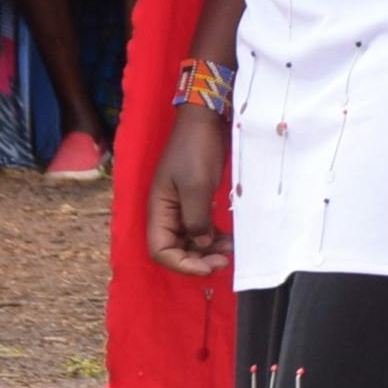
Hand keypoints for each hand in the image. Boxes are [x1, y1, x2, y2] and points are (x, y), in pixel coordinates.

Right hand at [144, 110, 230, 274]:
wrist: (205, 120)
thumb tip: (200, 245)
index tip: (208, 266)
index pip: (160, 250)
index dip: (182, 263)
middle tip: (224, 260)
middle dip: (197, 259)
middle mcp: (166, 212)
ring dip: (207, 250)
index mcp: (158, 209)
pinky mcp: (196, 201)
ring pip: (190, 241)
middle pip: (174, 249)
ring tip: (230, 249)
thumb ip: (196, 219)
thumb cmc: (196, 150)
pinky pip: (200, 229)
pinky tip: (229, 239)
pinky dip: (213, 237)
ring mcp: (180, 207)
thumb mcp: (197, 186)